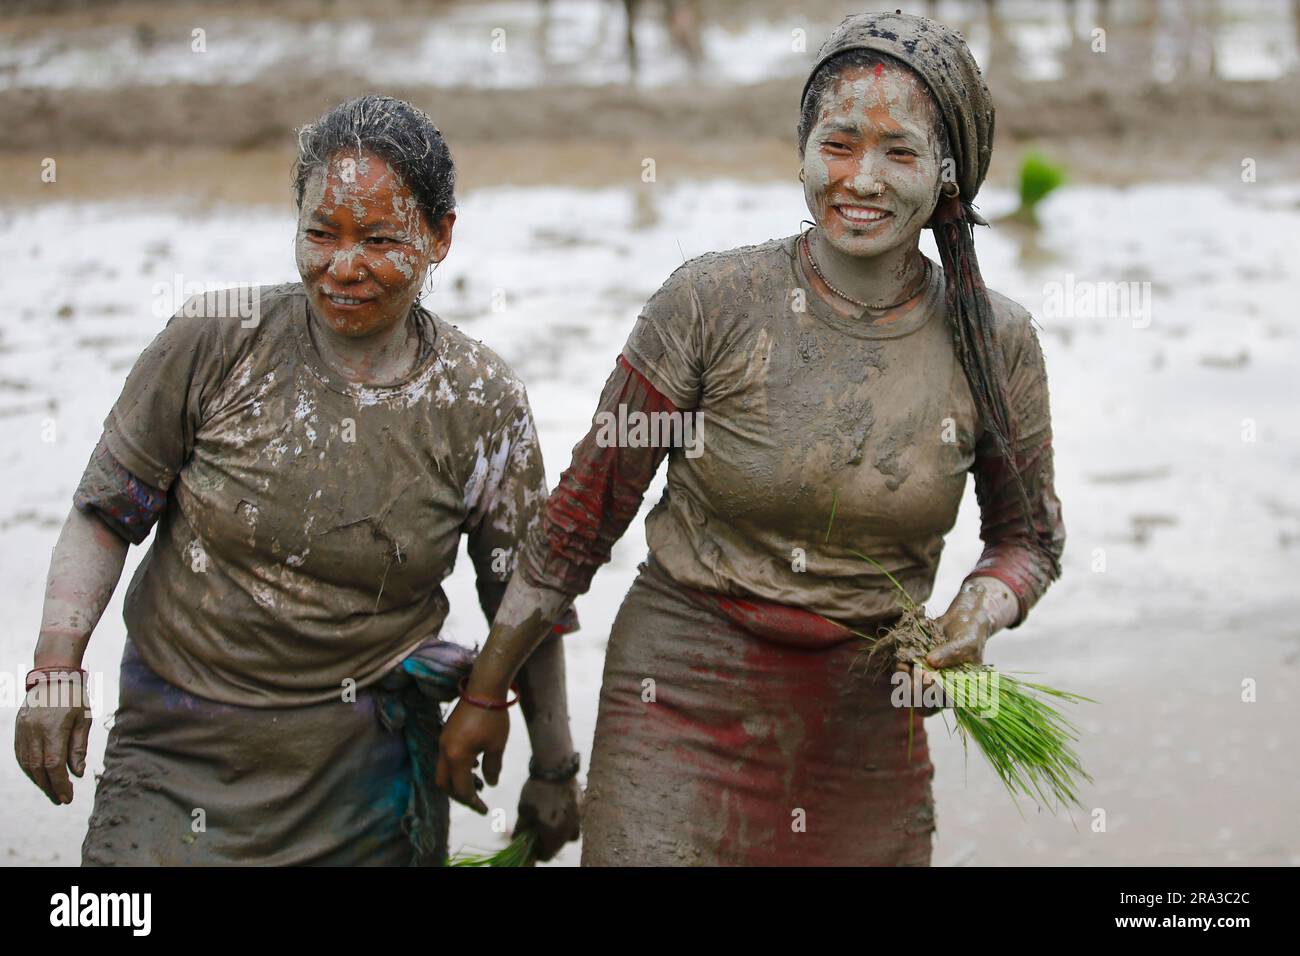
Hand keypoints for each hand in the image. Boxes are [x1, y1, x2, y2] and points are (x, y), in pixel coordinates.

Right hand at [14, 677, 91, 804]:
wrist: (54, 674)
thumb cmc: (75, 697)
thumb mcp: (84, 719)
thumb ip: (79, 747)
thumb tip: (77, 773)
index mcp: (53, 728)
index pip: (54, 765)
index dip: (60, 784)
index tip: (68, 797)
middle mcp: (33, 730)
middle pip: (37, 768)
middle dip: (50, 787)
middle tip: (61, 799)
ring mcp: (23, 729)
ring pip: (26, 764)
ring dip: (38, 780)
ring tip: (52, 790)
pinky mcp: (18, 728)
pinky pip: (20, 754)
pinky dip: (28, 768)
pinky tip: (39, 776)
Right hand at [435, 700, 508, 813]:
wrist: (483, 687)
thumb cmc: (493, 717)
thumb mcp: (497, 745)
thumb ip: (492, 768)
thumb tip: (489, 784)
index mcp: (457, 757)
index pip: (461, 789)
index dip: (473, 802)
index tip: (485, 810)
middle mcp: (444, 751)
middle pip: (444, 783)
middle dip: (459, 795)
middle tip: (476, 800)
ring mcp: (442, 741)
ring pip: (443, 771)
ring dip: (457, 781)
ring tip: (478, 783)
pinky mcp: (445, 733)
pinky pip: (446, 758)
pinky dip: (456, 768)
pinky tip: (474, 764)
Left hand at [517, 776, 580, 861]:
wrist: (556, 767)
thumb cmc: (537, 792)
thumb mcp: (524, 811)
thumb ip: (521, 830)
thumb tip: (517, 841)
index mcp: (555, 837)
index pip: (545, 856)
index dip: (535, 852)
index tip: (528, 843)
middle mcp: (569, 832)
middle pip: (557, 845)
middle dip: (546, 840)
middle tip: (536, 827)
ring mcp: (578, 819)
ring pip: (567, 832)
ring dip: (557, 829)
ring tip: (546, 815)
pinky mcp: (581, 806)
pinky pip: (573, 819)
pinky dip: (564, 817)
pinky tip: (555, 804)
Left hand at [893, 582, 1002, 718]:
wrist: (963, 619)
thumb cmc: (970, 635)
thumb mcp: (965, 644)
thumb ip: (950, 654)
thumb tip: (929, 662)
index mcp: (957, 691)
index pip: (939, 704)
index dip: (929, 696)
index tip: (926, 677)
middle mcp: (941, 688)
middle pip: (920, 703)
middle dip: (912, 690)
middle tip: (912, 672)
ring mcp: (927, 678)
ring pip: (908, 691)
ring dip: (903, 680)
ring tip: (904, 666)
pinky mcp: (916, 666)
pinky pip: (903, 676)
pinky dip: (900, 671)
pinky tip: (902, 662)